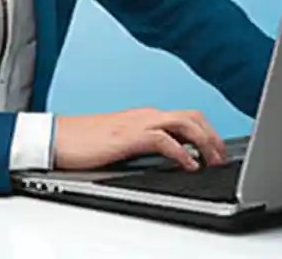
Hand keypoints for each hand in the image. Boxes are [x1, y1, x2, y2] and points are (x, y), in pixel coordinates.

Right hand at [52, 108, 228, 171]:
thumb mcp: (122, 143)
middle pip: (193, 116)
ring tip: (213, 161)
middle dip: (213, 136)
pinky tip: (189, 165)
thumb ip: (144, 145)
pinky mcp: (129, 137)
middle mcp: (146, 115)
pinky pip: (164, 140)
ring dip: (205, 142)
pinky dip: (182, 152)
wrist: (58, 138)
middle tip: (223, 156)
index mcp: (145, 116)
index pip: (186, 117)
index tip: (218, 150)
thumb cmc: (84, 142)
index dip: (208, 133)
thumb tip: (166, 158)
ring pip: (185, 123)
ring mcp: (138, 123)